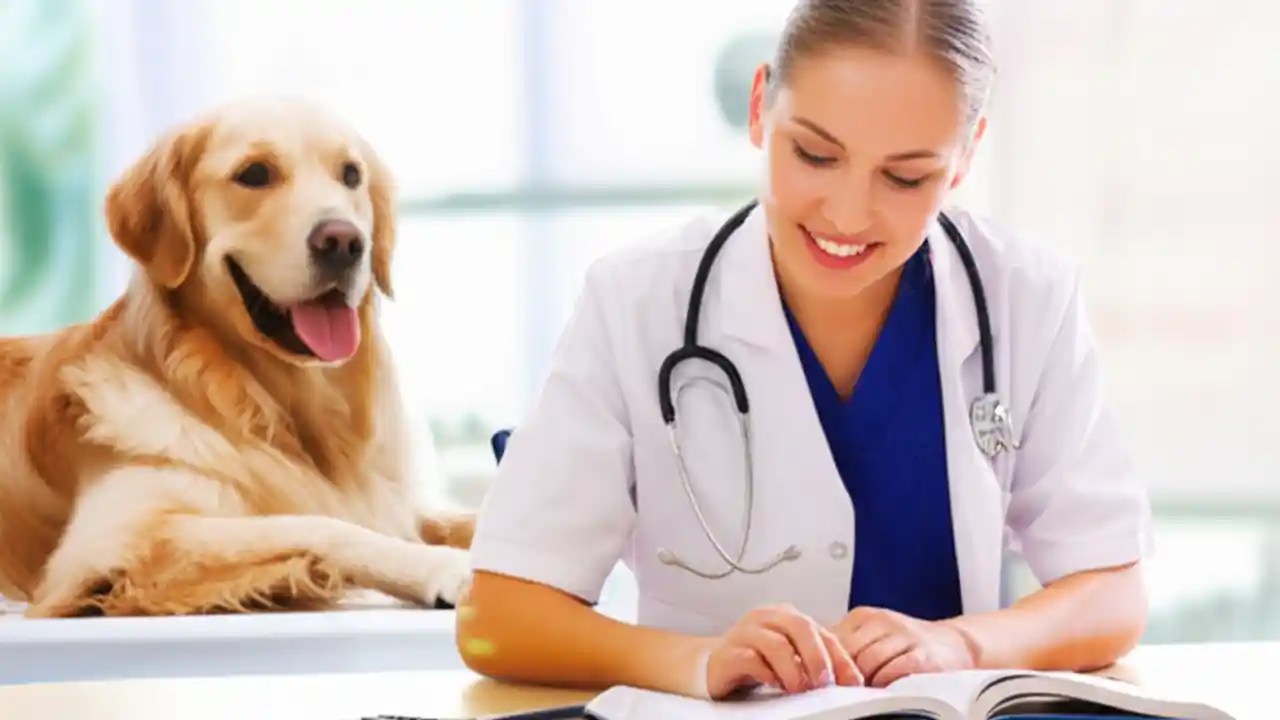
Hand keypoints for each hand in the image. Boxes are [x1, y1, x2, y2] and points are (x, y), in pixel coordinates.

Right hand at [702, 603, 863, 698]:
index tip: (852, 682)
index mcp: (787, 616)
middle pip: (800, 627)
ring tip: (800, 689)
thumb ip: (815, 660)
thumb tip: (849, 679)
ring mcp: (745, 632)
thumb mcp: (791, 657)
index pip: (821, 632)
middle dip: (818, 657)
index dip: (840, 658)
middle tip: (825, 683)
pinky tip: (773, 684)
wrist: (714, 665)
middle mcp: (767, 618)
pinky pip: (750, 659)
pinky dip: (766, 674)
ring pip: (776, 643)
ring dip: (793, 670)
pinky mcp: (727, 653)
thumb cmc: (758, 660)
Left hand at [830, 607, 977, 686]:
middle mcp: (883, 621)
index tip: (822, 679)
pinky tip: (884, 688)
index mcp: (863, 616)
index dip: (826, 662)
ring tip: (864, 691)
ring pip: (867, 663)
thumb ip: (844, 645)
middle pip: (847, 652)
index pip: (831, 639)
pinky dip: (885, 684)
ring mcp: (904, 636)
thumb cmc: (905, 645)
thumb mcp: (870, 636)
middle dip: (843, 674)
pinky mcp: (922, 656)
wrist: (953, 644)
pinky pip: (893, 672)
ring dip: (863, 681)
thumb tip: (806, 662)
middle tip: (841, 690)